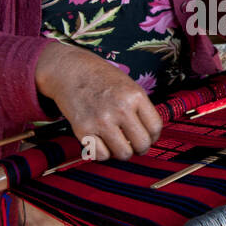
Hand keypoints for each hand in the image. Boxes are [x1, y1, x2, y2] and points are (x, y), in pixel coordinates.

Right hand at [34, 42, 161, 160]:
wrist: (70, 70)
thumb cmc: (101, 78)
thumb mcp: (128, 85)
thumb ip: (140, 109)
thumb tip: (149, 136)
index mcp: (135, 95)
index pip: (156, 127)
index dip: (153, 136)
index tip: (147, 137)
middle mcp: (120, 108)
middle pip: (142, 144)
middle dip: (140, 148)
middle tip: (133, 144)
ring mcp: (101, 120)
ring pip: (123, 154)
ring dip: (122, 152)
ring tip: (117, 143)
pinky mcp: (83, 129)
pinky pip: (101, 155)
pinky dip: (103, 153)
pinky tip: (102, 142)